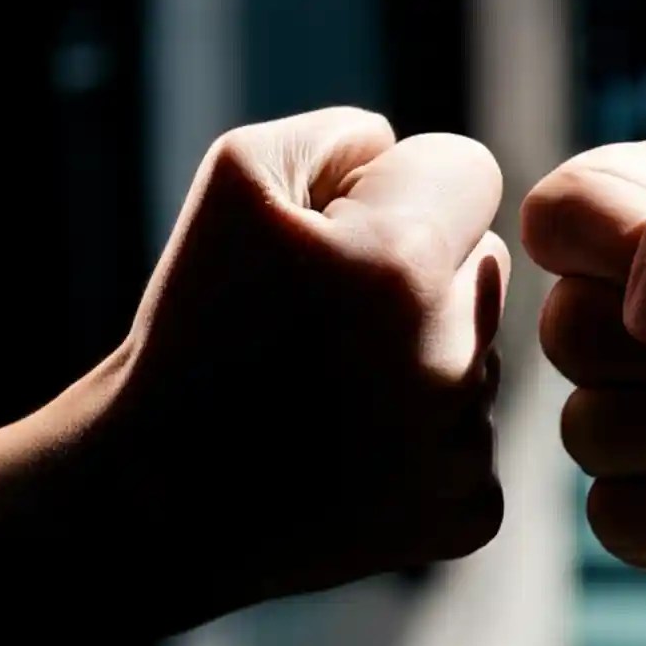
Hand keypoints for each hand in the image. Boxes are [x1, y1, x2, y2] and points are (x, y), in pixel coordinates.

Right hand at [72, 107, 507, 625]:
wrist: (160, 504)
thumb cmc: (193, 334)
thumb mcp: (233, 184)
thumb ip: (337, 134)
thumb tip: (400, 150)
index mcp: (401, 262)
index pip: (469, 169)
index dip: (405, 187)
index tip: (349, 231)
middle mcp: (453, 356)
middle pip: (485, 263)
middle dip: (423, 270)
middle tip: (330, 319)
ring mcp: (466, 445)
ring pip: (481, 353)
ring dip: (427, 356)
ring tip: (332, 392)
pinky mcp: (469, 511)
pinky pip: (477, 436)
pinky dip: (428, 442)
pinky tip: (354, 455)